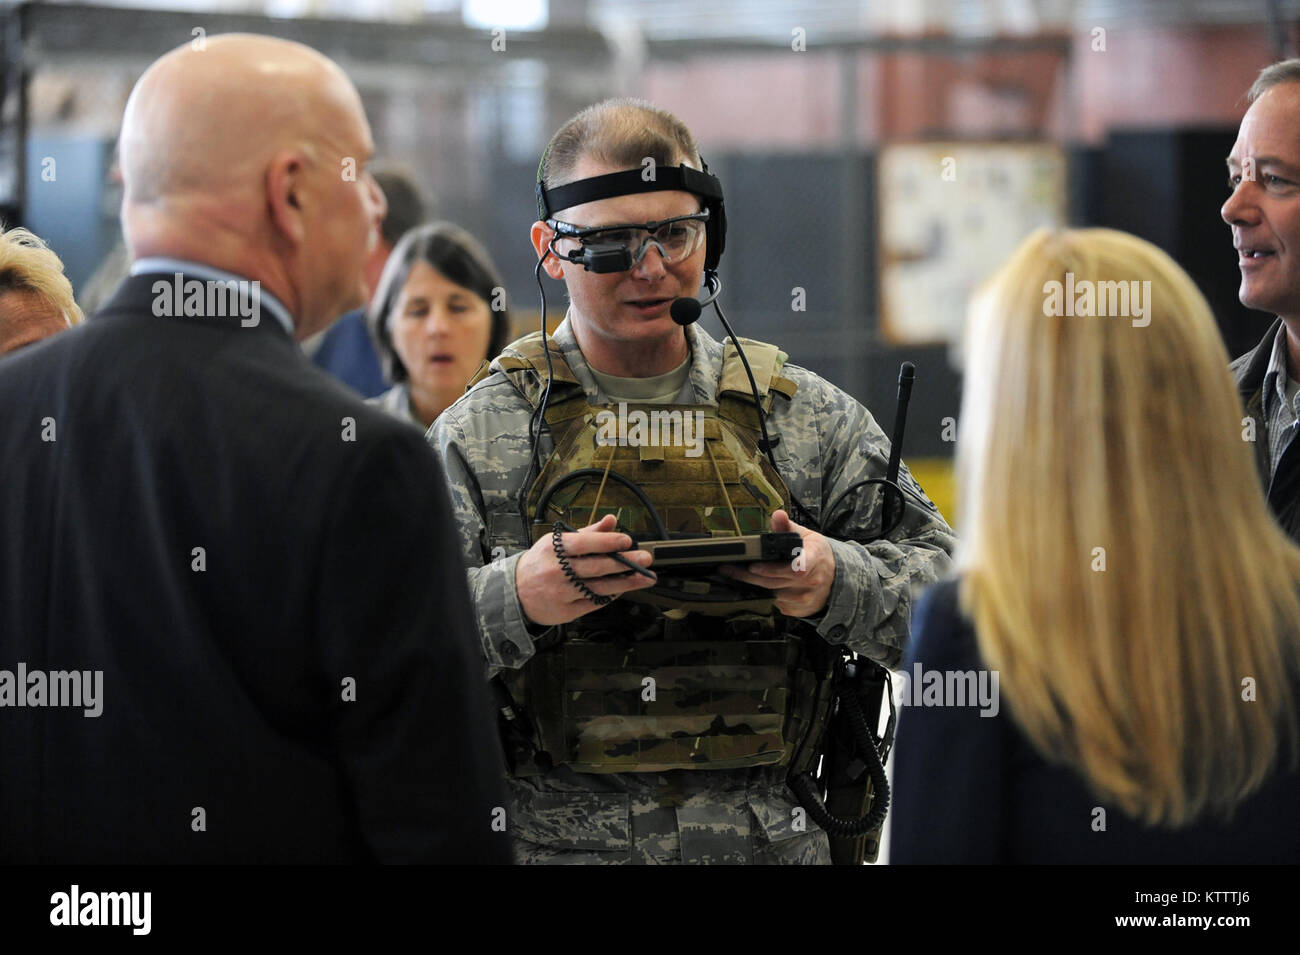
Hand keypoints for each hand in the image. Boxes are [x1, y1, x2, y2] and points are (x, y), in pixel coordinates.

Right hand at [515, 514, 655, 625]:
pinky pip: (594, 602)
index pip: (585, 543)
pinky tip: (623, 588)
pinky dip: (610, 595)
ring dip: (626, 583)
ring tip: (645, 577)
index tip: (627, 540)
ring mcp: (562, 592)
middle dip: (625, 563)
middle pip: (597, 567)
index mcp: (554, 549)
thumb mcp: (557, 543)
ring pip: (599, 587)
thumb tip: (612, 520)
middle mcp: (557, 570)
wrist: (515, 592)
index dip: (608, 541)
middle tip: (646, 558)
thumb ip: (588, 533)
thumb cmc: (541, 563)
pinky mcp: (566, 611)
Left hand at [718, 509, 834, 617]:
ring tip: (735, 575)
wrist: (836, 578)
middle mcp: (811, 581)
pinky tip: (754, 586)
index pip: (796, 567)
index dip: (774, 569)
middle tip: (729, 569)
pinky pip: (777, 604)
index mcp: (814, 559)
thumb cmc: (817, 554)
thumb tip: (777, 515)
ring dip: (753, 586)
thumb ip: (788, 527)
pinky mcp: (799, 609)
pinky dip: (765, 595)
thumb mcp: (807, 537)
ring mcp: (806, 598)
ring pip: (773, 594)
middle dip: (749, 576)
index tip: (754, 566)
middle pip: (775, 582)